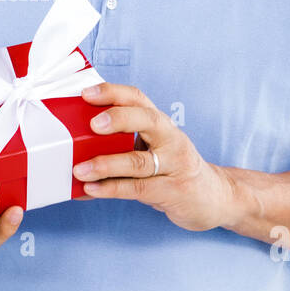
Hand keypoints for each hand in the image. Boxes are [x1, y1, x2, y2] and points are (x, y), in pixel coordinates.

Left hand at [71, 82, 241, 232]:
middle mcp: (170, 139)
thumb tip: (74, 149)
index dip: (113, 92)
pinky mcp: (173, 191)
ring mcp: (175, 165)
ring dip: (106, 164)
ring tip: (79, 169)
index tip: (87, 93)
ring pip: (139, 161)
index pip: (138, 98)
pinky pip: (138, 189)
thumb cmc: (173, 170)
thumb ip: (121, 145)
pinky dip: (112, 188)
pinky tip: (91, 189)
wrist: (215, 197)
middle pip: (147, 120)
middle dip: (118, 118)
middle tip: (92, 124)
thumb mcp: (153, 149)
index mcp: (161, 124)